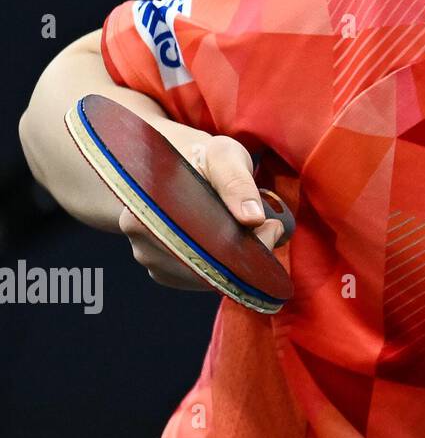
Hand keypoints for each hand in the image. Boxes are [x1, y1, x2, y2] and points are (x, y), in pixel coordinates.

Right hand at [118, 134, 286, 290]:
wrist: (181, 164)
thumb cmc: (203, 158)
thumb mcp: (224, 156)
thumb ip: (237, 182)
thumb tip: (252, 219)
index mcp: (147, 206)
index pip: (198, 240)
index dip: (240, 242)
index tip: (271, 227)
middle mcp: (140, 236)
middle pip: (201, 264)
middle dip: (244, 253)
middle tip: (272, 229)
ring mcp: (148, 257)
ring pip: (203, 277)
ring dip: (236, 262)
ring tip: (256, 233)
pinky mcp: (162, 272)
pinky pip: (200, 281)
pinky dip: (225, 270)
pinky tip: (238, 247)